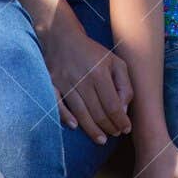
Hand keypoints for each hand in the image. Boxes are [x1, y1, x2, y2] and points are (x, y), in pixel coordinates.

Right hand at [37, 20, 133, 143]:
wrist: (63, 37)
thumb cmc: (93, 53)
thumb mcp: (116, 62)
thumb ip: (124, 85)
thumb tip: (122, 110)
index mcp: (100, 73)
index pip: (112, 104)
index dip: (120, 120)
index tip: (126, 129)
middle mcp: (83, 79)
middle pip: (97, 112)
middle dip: (108, 127)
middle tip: (114, 135)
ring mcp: (65, 83)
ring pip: (80, 112)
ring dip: (92, 129)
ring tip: (101, 139)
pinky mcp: (51, 84)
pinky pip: (57, 105)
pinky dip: (65, 117)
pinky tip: (74, 127)